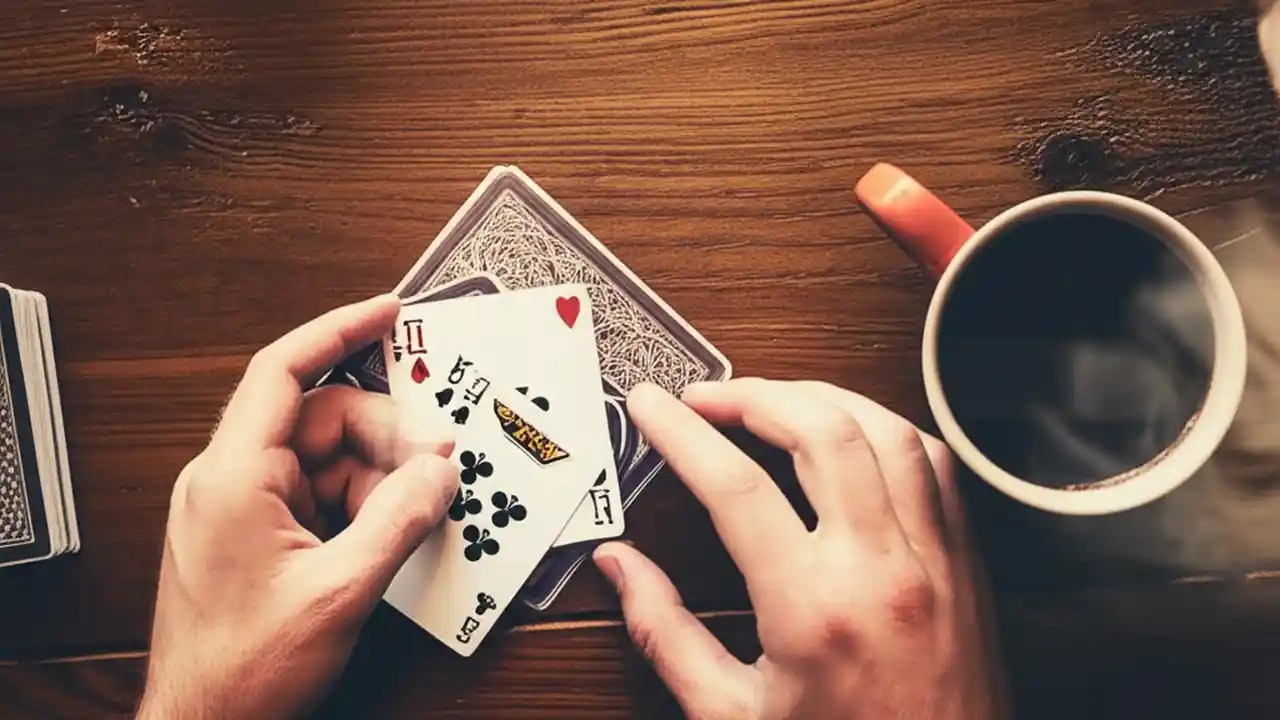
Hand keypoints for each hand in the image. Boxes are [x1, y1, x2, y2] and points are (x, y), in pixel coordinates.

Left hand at [138, 296, 458, 719]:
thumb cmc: (242, 672)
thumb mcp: (340, 591)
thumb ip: (398, 521)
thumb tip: (437, 472)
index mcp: (233, 478)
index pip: (284, 372)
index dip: (339, 330)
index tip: (388, 311)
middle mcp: (233, 481)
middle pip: (324, 419)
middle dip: (389, 434)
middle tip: (439, 460)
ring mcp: (246, 509)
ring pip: (331, 459)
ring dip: (382, 477)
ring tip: (421, 509)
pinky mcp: (262, 535)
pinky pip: (325, 495)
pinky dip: (366, 505)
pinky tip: (393, 531)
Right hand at [593, 379, 1007, 718]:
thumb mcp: (730, 717)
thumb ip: (666, 635)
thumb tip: (620, 568)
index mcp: (812, 608)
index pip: (734, 485)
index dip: (682, 433)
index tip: (654, 407)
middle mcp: (880, 569)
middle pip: (820, 431)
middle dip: (754, 395)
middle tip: (709, 397)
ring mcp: (932, 559)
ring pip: (886, 431)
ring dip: (824, 398)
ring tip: (775, 399)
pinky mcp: (964, 564)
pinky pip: (934, 464)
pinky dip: (888, 429)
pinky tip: (855, 433)